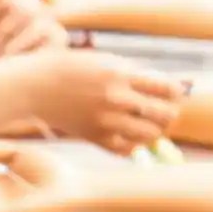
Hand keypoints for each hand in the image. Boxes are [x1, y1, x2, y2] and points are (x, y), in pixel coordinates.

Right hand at [22, 50, 184, 154]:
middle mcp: (116, 98)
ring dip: (155, 132)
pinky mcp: (94, 137)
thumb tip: (165, 87)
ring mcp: (105, 120)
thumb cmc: (71, 69)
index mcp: (121, 74)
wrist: (36, 86)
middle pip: (163, 114)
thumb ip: (133, 74)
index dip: (176, 92)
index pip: (166, 88)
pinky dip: (134, 146)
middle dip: (169, 114)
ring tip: (150, 126)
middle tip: (165, 112)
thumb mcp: (105, 61)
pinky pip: (126, 150)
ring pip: (149, 135)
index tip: (175, 93)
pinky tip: (130, 137)